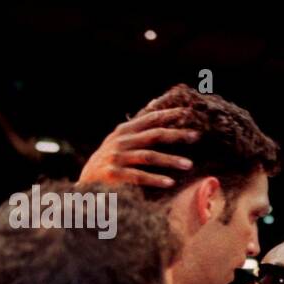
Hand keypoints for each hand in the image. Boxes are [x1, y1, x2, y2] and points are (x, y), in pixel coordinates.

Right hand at [79, 107, 199, 187]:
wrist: (87, 181)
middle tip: (196, 136)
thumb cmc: (111, 159)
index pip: (151, 119)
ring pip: (149, 156)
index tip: (189, 112)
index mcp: (125, 131)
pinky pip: (138, 176)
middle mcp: (121, 141)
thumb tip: (156, 102)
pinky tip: (170, 182)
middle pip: (154, 135)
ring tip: (189, 164)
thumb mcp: (122, 138)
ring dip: (170, 159)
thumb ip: (139, 125)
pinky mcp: (113, 174)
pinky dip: (155, 179)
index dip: (170, 114)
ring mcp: (116, 157)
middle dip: (176, 135)